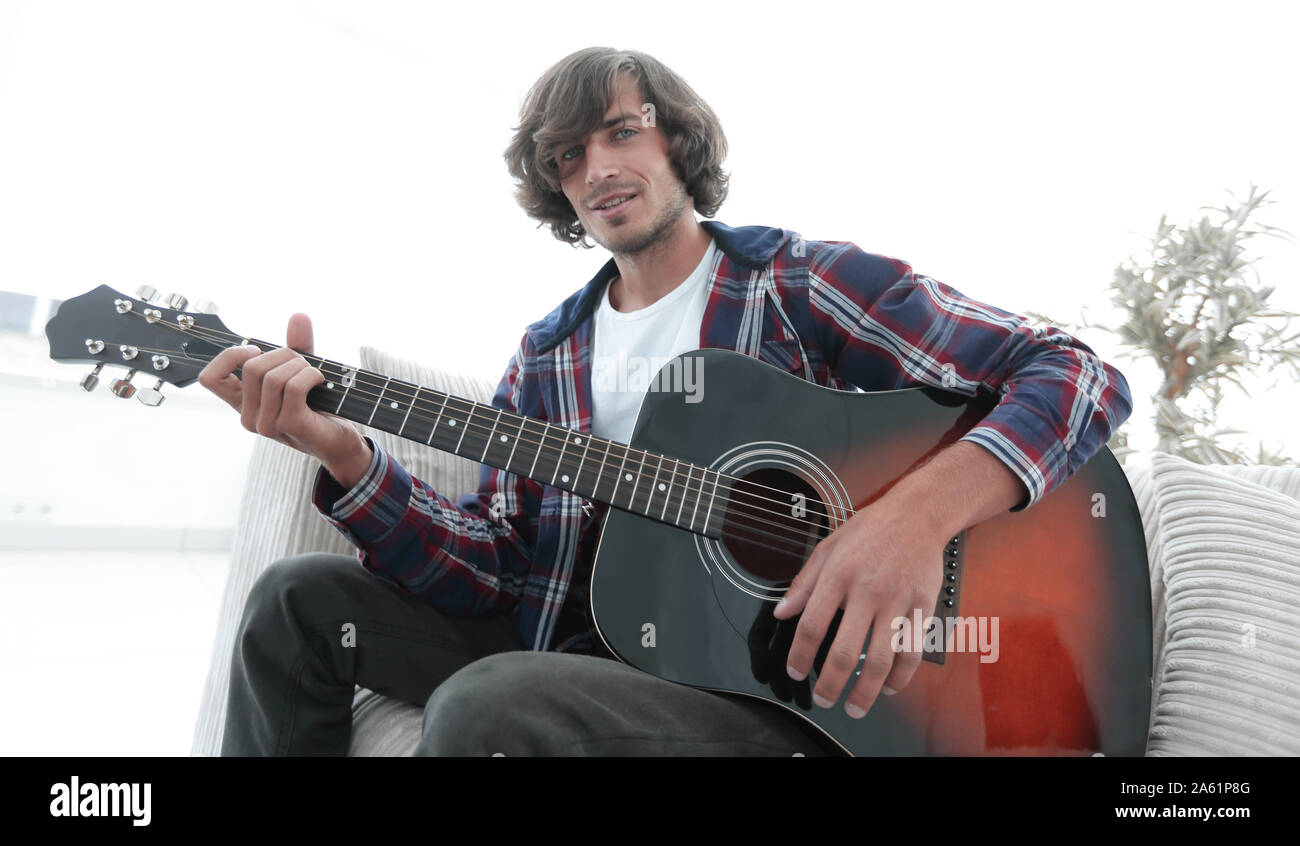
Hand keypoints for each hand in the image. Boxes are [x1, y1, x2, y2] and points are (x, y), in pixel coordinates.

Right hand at [198, 313, 370, 485]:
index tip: (255, 351)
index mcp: (242, 404)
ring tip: (313, 374)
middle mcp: (249, 417)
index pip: (209, 378)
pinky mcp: (289, 425)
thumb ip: (296, 346)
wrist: (340, 440)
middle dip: (283, 354)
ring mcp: (267, 424)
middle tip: (302, 363)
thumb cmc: (318, 407)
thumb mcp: (301, 372)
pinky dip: (310, 375)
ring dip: (300, 365)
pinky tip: (320, 380)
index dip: (229, 356)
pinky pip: (293, 387)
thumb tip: (298, 316)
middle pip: (251, 368)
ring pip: (273, 377)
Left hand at [772, 495, 945, 718]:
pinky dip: (901, 676)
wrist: (917, 514)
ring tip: (854, 707)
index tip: (795, 671)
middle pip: (845, 651)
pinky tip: (890, 687)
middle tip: (824, 700)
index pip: (811, 625)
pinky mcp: (923, 607)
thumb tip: (781, 612)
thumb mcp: (827, 547)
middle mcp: (867, 590)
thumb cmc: (870, 530)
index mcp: (838, 575)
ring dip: (866, 692)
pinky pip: (912, 650)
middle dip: (831, 685)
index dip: (799, 655)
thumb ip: (804, 583)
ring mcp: (898, 601)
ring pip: (881, 659)